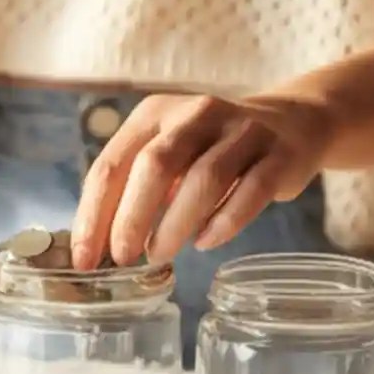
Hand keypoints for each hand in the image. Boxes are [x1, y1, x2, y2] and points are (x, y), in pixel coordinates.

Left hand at [70, 94, 332, 268]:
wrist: (288, 124)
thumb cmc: (209, 152)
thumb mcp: (165, 156)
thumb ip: (132, 190)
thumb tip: (97, 247)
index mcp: (153, 115)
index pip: (111, 165)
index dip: (93, 215)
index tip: (85, 258)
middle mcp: (194, 114)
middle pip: (154, 166)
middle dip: (131, 218)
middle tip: (122, 257)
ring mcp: (240, 131)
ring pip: (203, 179)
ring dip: (175, 224)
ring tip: (160, 255)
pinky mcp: (278, 154)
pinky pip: (251, 190)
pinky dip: (224, 222)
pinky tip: (205, 243)